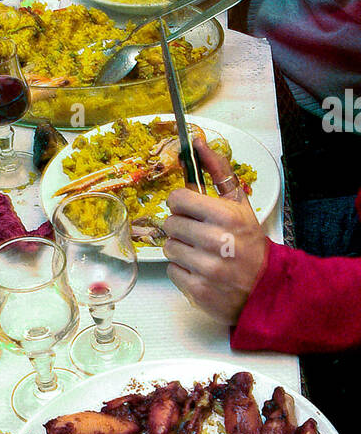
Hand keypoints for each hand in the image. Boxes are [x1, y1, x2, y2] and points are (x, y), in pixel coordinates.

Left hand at [162, 139, 267, 323]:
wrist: (265, 286)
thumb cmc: (249, 242)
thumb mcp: (239, 203)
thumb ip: (218, 171)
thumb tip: (198, 144)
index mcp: (226, 216)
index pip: (178, 198)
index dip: (181, 203)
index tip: (190, 209)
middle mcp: (216, 241)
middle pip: (170, 223)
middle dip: (181, 227)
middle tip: (199, 233)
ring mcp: (206, 268)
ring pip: (168, 247)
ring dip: (180, 249)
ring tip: (201, 252)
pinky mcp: (198, 290)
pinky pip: (171, 271)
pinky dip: (182, 270)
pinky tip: (200, 269)